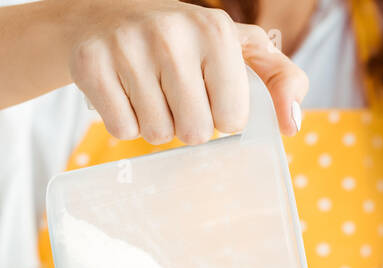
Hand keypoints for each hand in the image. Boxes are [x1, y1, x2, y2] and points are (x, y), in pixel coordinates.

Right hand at [66, 0, 308, 143]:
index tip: (210, 94)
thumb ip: (282, 80)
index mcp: (216, 30)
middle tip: (178, 96)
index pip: (232, 119)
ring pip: (156, 135)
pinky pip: (121, 131)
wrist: (108, 17)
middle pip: (193, 132)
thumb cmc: (188, 45)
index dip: (222, 117)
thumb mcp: (241, 52)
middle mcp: (170, 34)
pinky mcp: (90, 64)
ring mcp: (126, 47)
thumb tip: (292, 125)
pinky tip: (126, 93)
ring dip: (157, 125)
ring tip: (152, 92)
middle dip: (189, 125)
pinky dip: (126, 122)